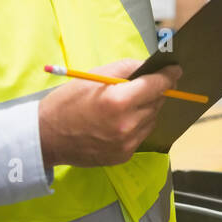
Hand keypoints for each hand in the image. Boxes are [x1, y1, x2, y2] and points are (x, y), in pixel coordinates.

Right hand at [38, 58, 183, 167]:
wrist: (46, 137)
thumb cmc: (67, 101)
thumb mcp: (94, 75)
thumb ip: (126, 68)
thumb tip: (149, 66)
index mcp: (119, 101)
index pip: (157, 85)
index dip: (169, 75)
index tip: (175, 69)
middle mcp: (127, 125)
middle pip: (157, 102)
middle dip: (154, 91)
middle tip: (144, 84)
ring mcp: (127, 143)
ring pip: (151, 119)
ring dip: (146, 108)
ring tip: (127, 103)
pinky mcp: (124, 156)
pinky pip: (141, 134)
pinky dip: (137, 125)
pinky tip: (120, 120)